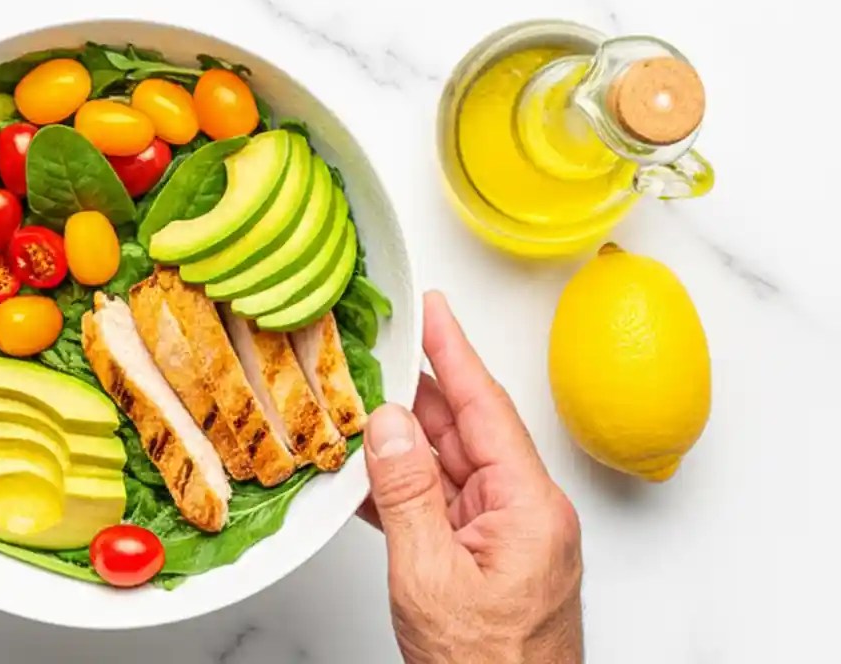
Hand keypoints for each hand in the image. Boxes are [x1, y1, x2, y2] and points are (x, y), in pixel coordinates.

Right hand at [360, 292, 582, 663]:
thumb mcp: (430, 577)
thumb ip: (407, 495)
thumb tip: (388, 427)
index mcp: (529, 507)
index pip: (484, 408)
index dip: (454, 353)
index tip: (432, 309)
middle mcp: (526, 514)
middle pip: (464, 433)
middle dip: (416, 395)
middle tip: (374, 353)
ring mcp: (506, 537)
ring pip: (448, 469)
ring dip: (402, 445)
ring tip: (357, 409)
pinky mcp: (486, 560)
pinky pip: (441, 507)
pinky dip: (404, 490)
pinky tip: (369, 478)